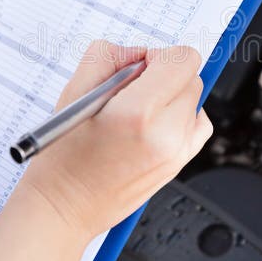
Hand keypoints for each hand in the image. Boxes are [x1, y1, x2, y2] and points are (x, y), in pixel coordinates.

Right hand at [22, 40, 212, 237]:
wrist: (63, 206)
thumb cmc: (63, 156)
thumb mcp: (75, 90)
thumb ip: (110, 56)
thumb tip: (139, 53)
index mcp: (138, 113)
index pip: (182, 60)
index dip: (158, 56)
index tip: (139, 66)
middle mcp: (165, 135)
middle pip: (190, 78)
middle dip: (164, 75)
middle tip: (131, 89)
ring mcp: (177, 154)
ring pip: (195, 101)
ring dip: (172, 96)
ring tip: (138, 112)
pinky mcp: (178, 166)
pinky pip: (198, 126)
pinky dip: (181, 117)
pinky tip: (153, 124)